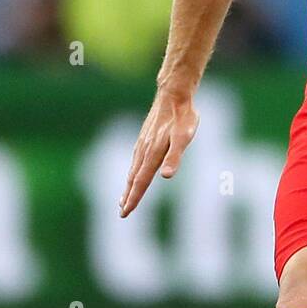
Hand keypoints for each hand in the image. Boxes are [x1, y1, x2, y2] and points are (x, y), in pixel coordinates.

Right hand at [119, 88, 199, 216]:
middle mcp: (144, 150)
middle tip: (122, 212)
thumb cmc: (182, 117)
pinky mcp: (144, 138)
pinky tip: (132, 174)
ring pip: (133, 169)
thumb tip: (165, 177)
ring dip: (128, 186)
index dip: (134, 197)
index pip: (141, 180)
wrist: (173, 94)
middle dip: (128, 196)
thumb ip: (174, 157)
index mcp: (153, 153)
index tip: (126, 212)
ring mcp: (143, 143)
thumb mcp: (184, 137)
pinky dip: (132, 172)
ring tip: (123, 199)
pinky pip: (135, 160)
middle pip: (134, 178)